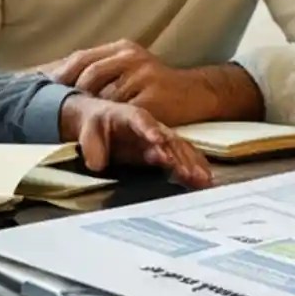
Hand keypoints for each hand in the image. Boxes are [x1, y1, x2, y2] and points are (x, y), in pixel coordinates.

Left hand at [47, 41, 211, 119]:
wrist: (197, 93)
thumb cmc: (158, 86)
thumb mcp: (132, 69)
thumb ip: (105, 72)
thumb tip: (63, 82)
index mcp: (122, 49)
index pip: (83, 58)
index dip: (61, 73)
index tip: (41, 88)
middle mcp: (132, 57)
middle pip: (89, 74)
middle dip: (68, 92)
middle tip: (50, 108)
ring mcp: (143, 76)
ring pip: (104, 94)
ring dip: (88, 109)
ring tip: (70, 120)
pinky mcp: (153, 97)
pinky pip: (124, 111)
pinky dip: (110, 121)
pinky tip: (99, 129)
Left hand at [60, 97, 211, 188]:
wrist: (103, 120)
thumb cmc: (97, 124)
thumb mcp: (89, 131)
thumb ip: (92, 147)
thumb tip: (98, 163)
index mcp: (131, 116)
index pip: (142, 121)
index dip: (150, 130)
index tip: (158, 140)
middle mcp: (152, 127)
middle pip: (168, 139)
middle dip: (178, 156)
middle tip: (187, 172)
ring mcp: (161, 138)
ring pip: (180, 149)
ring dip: (191, 164)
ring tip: (202, 179)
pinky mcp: (165, 150)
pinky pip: (184, 157)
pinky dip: (195, 167)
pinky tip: (206, 179)